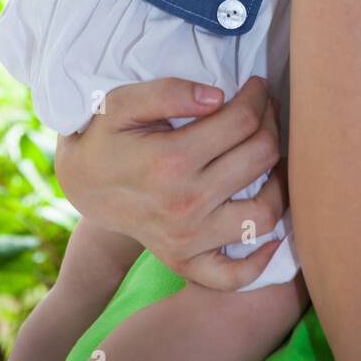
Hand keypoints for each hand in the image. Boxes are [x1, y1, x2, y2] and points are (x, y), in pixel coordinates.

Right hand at [53, 75, 288, 290]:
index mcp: (171, 160)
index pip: (242, 121)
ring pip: (263, 214)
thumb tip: (218, 97)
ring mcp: (188, 239)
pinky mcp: (185, 263)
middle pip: (259, 157)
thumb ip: (168, 91)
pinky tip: (271, 231)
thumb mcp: (121, 102)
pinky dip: (261, 259)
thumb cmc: (105, 137)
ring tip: (268, 156)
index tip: (256, 85)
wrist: (81, 186)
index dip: (257, 95)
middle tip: (264, 109)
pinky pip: (235, 276)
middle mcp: (185, 204)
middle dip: (270, 123)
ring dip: (279, 181)